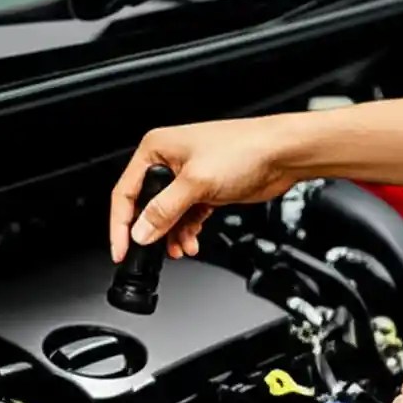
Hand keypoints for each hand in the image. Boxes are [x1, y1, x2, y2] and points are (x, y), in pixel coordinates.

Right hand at [109, 118, 299, 262]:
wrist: (282, 154)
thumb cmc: (245, 149)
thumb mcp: (196, 183)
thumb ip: (164, 211)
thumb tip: (141, 233)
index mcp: (157, 149)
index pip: (125, 192)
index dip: (120, 224)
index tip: (121, 249)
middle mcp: (168, 161)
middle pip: (145, 205)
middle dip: (151, 232)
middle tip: (151, 253)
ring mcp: (187, 177)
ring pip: (166, 216)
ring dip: (172, 236)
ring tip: (180, 249)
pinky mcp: (204, 190)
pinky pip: (185, 217)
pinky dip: (187, 232)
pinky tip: (192, 242)